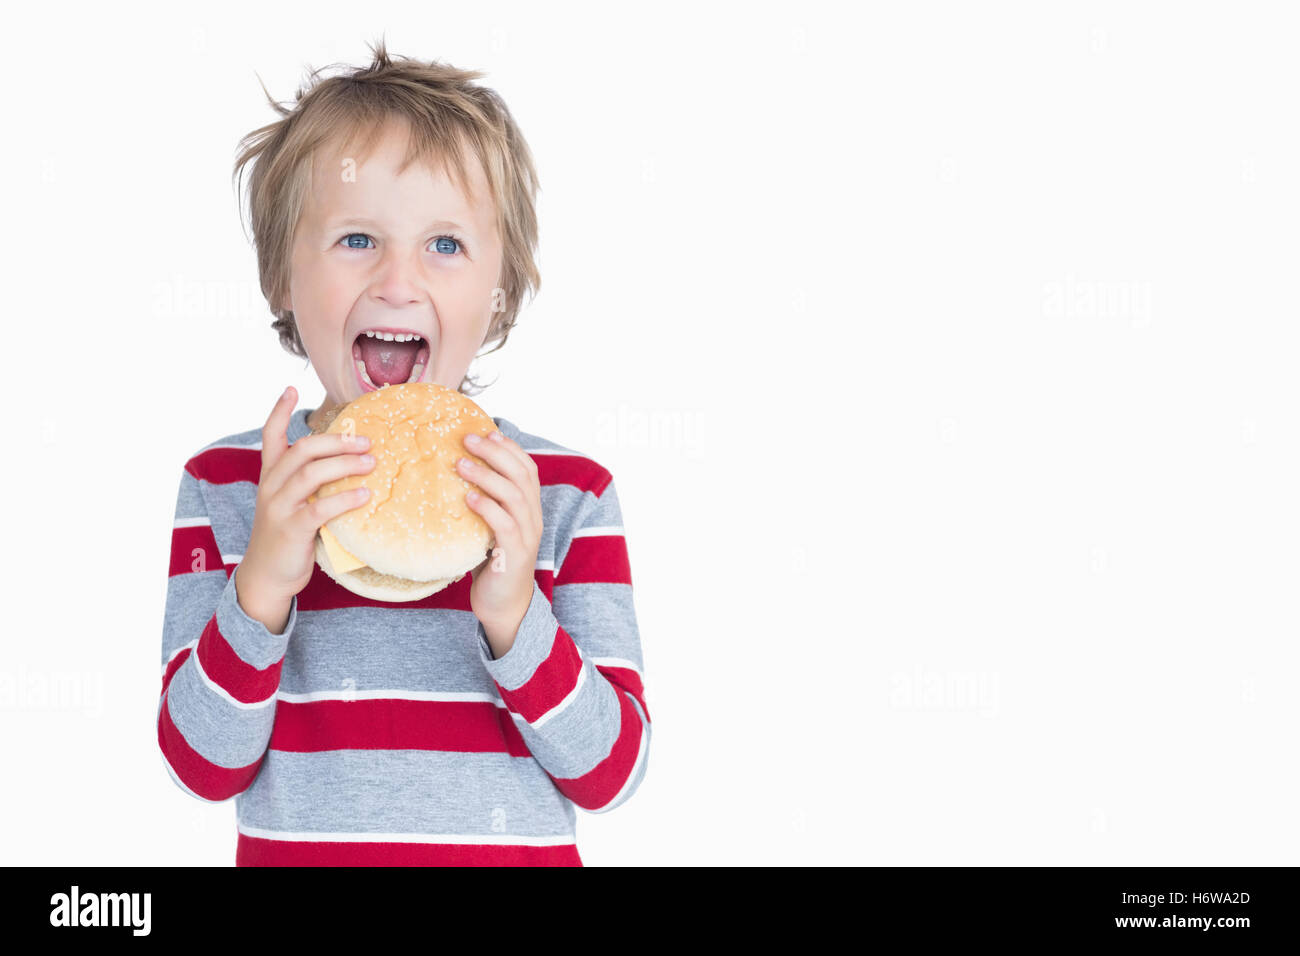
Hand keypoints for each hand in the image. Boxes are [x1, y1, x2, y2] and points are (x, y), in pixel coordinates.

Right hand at [240, 387, 376, 608]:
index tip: (291, 388)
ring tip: (371, 462)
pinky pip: (319, 509)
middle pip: (302, 449)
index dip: (278, 411)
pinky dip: (344, 499)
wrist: (267, 576)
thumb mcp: (292, 503)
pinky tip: (365, 494)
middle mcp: (271, 486)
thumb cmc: (288, 535)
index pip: (270, 436)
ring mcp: (279, 507)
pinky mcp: (291, 529)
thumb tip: (349, 462)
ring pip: (311, 474)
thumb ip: (310, 484)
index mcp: (271, 476)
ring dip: (345, 464)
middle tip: (366, 441)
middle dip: (336, 441)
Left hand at [458, 428, 542, 650]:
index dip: (509, 448)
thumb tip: (455, 474)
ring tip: (461, 464)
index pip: (527, 469)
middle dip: (495, 453)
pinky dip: (487, 507)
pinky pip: (505, 525)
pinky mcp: (515, 555)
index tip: (487, 432)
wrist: (505, 606)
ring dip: (486, 476)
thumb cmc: (492, 564)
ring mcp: (527, 536)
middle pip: (521, 475)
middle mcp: (533, 518)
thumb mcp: (490, 527)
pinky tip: (468, 498)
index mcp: (530, 509)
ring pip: (513, 496)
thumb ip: (484, 504)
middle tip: (466, 440)